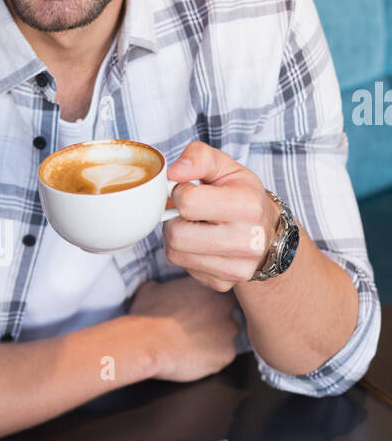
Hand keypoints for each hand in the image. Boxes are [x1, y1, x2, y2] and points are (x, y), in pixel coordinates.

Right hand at [129, 275, 237, 382]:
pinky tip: (192, 357)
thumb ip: (164, 287)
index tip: (192, 312)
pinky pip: (222, 356)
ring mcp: (229, 331)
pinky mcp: (227, 354)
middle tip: (192, 329)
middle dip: (213, 321)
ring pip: (226, 336)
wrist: (147, 342)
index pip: (215, 294)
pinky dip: (211, 359)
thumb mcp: (150, 290)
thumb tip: (158, 289)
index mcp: (208, 287)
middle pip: (225, 314)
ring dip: (214, 340)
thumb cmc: (148, 316)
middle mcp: (225, 306)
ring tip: (190, 345)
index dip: (204, 304)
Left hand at [164, 141, 278, 291]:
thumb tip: (173, 172)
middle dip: (174, 218)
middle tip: (188, 212)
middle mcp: (248, 241)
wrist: (267, 231)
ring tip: (194, 226)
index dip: (181, 192)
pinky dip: (185, 254)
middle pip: (177, 235)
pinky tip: (201, 243)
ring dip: (176, 236)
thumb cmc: (241, 194)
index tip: (192, 190)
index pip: (188, 202)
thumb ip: (198, 157)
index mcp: (248, 206)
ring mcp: (238, 268)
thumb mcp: (225, 166)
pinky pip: (183, 268)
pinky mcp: (224, 283)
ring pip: (175, 253)